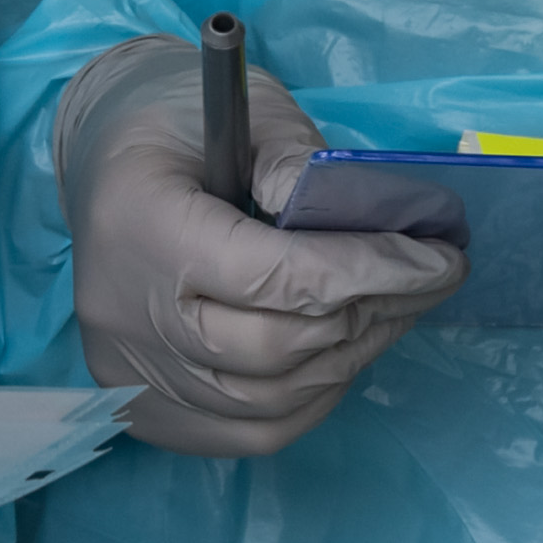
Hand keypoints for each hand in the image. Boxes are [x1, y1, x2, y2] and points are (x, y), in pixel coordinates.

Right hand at [56, 34, 465, 456]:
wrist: (103, 157)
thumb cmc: (177, 121)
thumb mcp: (243, 109)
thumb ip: (297, 160)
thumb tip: (362, 220)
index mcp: (139, 222)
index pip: (272, 275)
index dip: (367, 273)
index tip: (440, 260)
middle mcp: (123, 310)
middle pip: (271, 349)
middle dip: (368, 316)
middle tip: (427, 282)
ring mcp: (127, 368)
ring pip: (266, 400)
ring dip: (347, 359)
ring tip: (393, 312)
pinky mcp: (141, 404)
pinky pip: (245, 432)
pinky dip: (308, 403)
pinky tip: (341, 356)